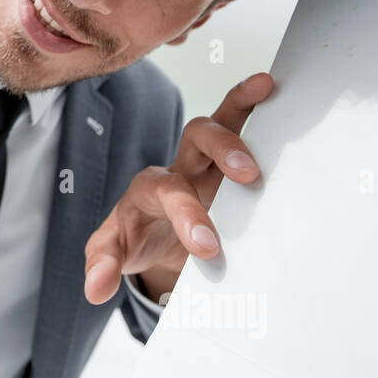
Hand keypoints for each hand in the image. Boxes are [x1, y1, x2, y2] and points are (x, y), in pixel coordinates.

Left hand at [82, 72, 274, 304]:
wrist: (154, 233)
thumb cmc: (136, 238)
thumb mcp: (114, 254)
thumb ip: (101, 266)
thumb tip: (95, 288)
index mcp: (149, 188)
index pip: (169, 192)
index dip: (187, 215)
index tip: (207, 248)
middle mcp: (180, 165)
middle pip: (195, 138)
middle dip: (221, 150)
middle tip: (249, 175)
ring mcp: (209, 161)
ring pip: (222, 120)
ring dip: (242, 104)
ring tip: (269, 89)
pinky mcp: (232, 164)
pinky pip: (244, 124)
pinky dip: (258, 105)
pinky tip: (281, 91)